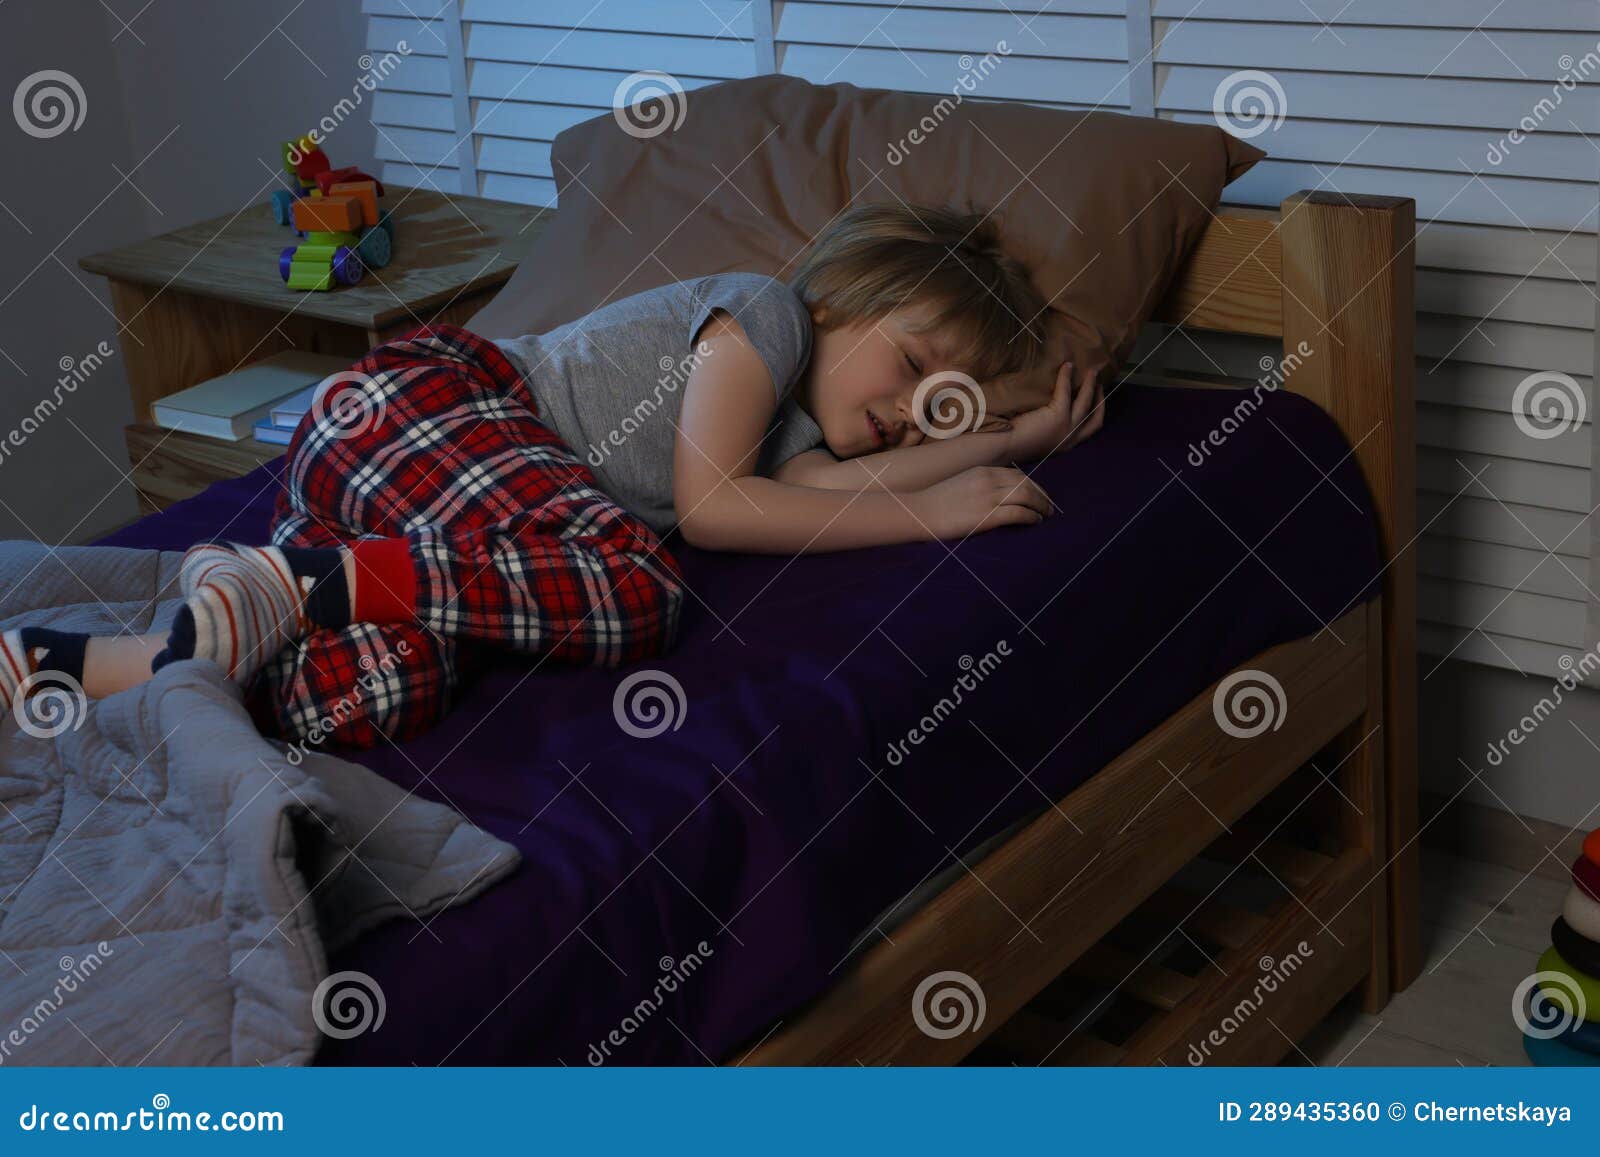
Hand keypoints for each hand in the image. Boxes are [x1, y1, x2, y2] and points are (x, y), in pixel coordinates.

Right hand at [913, 465, 1053, 538]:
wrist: (918, 512)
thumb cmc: (934, 503)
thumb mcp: (959, 485)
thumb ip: (978, 487)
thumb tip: (994, 498)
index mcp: (982, 471)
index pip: (1017, 475)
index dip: (1033, 485)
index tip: (1039, 495)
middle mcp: (988, 480)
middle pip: (1026, 484)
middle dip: (1042, 495)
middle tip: (1049, 507)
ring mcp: (988, 497)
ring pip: (1027, 497)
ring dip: (1041, 506)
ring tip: (1047, 515)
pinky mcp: (988, 516)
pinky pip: (1019, 513)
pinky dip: (1032, 516)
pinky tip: (1036, 521)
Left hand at [1003, 360, 1104, 461]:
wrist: (1005, 446)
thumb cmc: (1014, 441)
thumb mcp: (1041, 435)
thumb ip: (1051, 426)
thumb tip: (1052, 407)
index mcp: (1067, 445)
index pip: (1091, 428)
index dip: (1097, 411)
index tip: (1097, 398)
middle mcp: (1071, 440)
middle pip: (1096, 416)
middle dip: (1100, 397)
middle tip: (1099, 381)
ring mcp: (1067, 429)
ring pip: (1086, 402)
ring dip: (1091, 385)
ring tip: (1092, 371)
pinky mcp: (1058, 417)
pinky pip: (1066, 392)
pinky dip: (1066, 377)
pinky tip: (1067, 366)